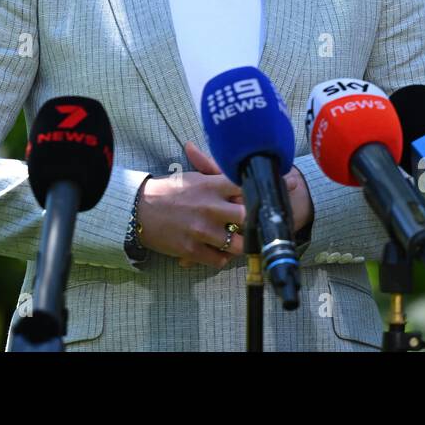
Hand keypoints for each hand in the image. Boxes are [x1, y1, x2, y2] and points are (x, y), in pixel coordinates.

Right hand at [175, 142, 314, 268]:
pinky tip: (221, 252)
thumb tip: (241, 163)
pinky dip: (223, 258)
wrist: (138, 209)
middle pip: (249, 219)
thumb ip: (218, 174)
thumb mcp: (194, 177)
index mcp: (211, 186)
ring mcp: (202, 230)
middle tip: (267, 226)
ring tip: (245, 244)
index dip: (268, 188)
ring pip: (238, 245)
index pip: (247, 187)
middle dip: (259, 223)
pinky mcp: (192, 249)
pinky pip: (219, 260)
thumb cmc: (169, 191)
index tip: (286, 188)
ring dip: (243, 245)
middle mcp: (210, 207)